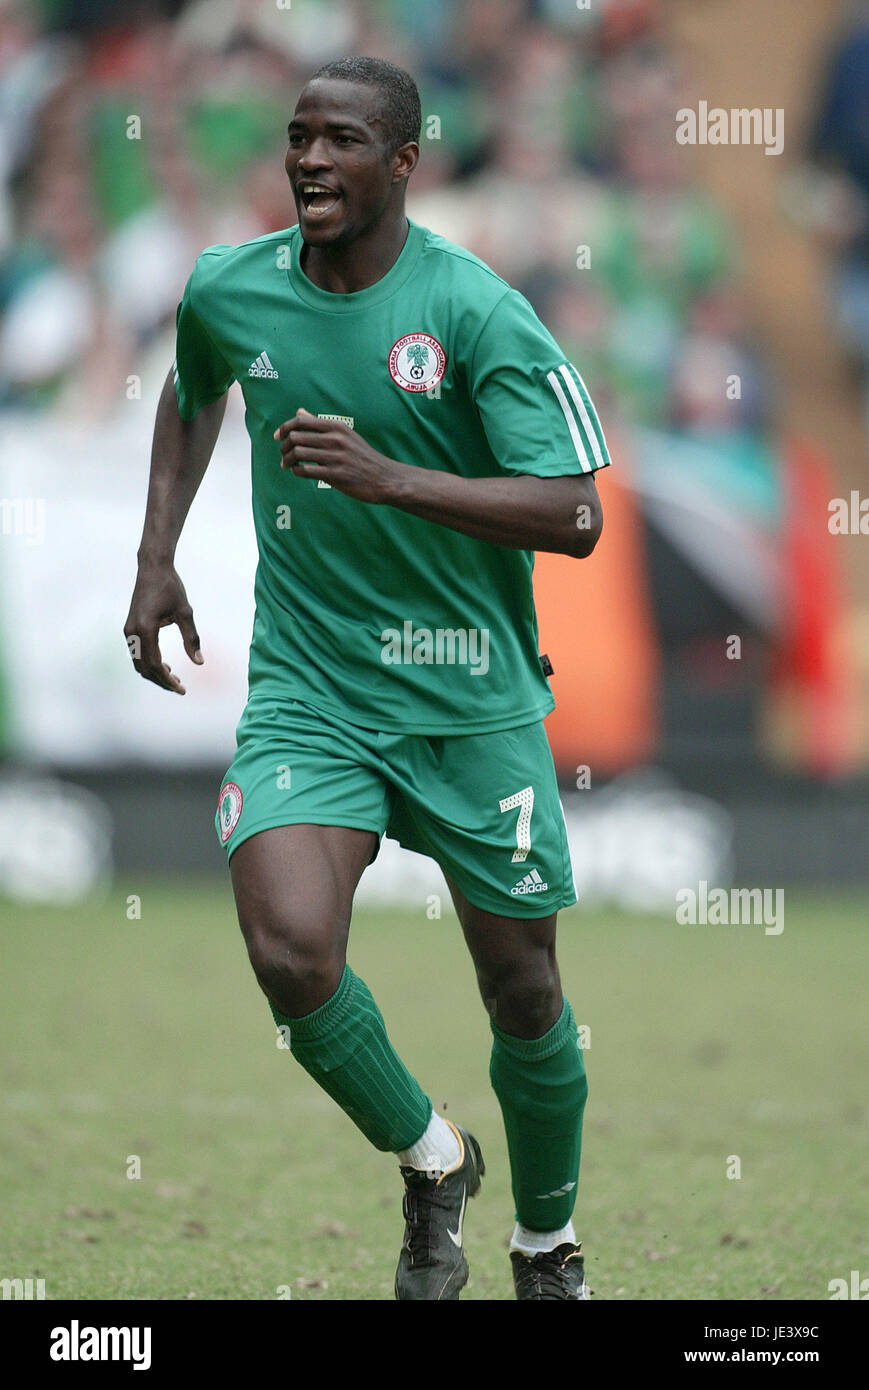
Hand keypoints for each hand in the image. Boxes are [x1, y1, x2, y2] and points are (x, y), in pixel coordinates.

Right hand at [124, 563, 202, 694]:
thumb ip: (192, 638)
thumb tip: (199, 663)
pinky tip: (165, 665)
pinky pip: (137, 654)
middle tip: (180, 688)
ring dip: (154, 674)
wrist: (152, 568)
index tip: (182, 689)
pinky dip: (149, 664)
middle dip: (161, 681)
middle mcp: (133, 632)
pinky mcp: (129, 628)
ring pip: (138, 663)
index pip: (155, 665)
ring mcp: (128, 631)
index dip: (168, 681)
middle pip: (144, 668)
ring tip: (174, 678)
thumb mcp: (186, 612)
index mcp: (146, 629)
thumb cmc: (171, 587)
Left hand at [273, 409, 404, 503]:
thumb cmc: (362, 457)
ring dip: (287, 460)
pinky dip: (296, 471)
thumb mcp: (345, 435)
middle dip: (283, 446)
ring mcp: (336, 457)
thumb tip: (299, 411)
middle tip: (283, 455)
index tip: (278, 437)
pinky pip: (306, 471)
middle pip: (296, 437)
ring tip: (287, 465)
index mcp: (337, 427)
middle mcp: (335, 439)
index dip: (285, 428)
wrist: (384, 478)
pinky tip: (298, 472)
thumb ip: (320, 424)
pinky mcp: (336, 475)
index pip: (301, 421)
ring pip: (298, 453)